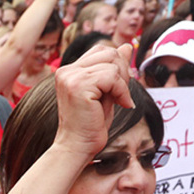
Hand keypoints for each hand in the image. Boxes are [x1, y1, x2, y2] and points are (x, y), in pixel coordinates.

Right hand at [52, 43, 134, 160]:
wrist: (77, 147)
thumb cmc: (91, 125)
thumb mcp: (106, 92)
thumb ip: (114, 70)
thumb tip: (127, 46)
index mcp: (69, 71)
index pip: (101, 50)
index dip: (117, 66)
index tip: (120, 89)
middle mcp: (66, 71)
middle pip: (108, 52)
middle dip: (123, 72)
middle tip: (122, 95)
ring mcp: (70, 77)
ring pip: (112, 63)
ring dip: (123, 83)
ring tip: (119, 101)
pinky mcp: (78, 86)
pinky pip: (112, 77)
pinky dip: (122, 91)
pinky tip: (121, 105)